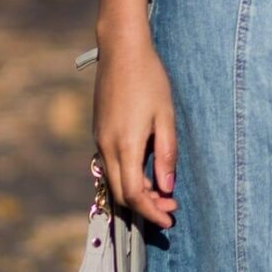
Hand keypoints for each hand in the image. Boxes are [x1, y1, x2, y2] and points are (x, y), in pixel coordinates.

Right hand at [91, 0, 178, 229]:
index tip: (169, 221)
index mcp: (125, 144)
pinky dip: (128, 176)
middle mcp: (106, 146)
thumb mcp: (165, 116)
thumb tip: (167, 188)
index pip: (134, 193)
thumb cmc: (149, 78)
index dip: (151, 212)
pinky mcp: (99, 131)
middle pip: (120, 192)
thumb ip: (167, 154)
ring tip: (163, 193)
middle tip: (171, 209)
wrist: (121, 49)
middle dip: (145, 207)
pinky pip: (110, 165)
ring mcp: (100, 139)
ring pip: (113, 180)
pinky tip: (147, 172)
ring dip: (137, 192)